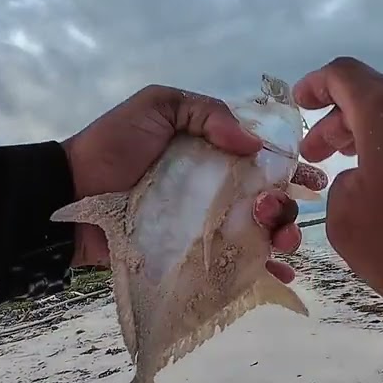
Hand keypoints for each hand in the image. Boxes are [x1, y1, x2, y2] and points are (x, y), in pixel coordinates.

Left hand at [61, 85, 328, 281]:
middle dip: (287, 208)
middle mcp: (216, 190)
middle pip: (268, 201)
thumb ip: (206, 113)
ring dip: (282, 238)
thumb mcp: (158, 106)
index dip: (291, 170)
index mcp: (214, 154)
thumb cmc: (113, 145)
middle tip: (276, 212)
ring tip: (281, 242)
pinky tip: (279, 275)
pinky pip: (232, 266)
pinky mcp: (190, 256)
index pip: (263, 162)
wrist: (70, 193)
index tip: (311, 179)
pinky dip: (261, 273)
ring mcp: (205, 226)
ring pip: (258, 235)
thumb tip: (251, 143)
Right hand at [294, 57, 382, 332]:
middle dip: (341, 126)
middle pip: (378, 100)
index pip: (343, 76)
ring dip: (380, 145)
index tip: (300, 103)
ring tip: (363, 178)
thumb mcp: (352, 227)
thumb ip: (340, 193)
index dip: (315, 87)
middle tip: (319, 156)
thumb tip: (360, 182)